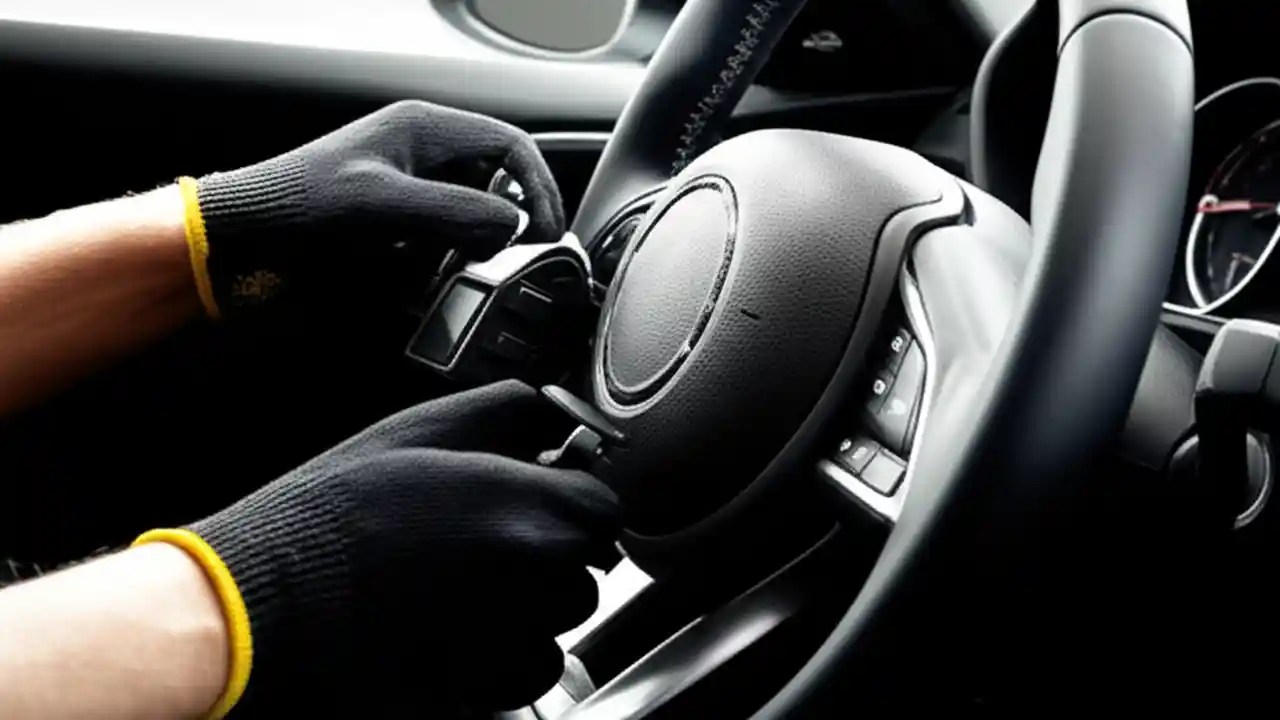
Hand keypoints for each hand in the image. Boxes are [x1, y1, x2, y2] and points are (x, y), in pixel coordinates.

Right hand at [144, 381, 617, 714]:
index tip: (542, 492)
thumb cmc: (335, 515)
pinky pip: (534, 669)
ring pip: (564, 618)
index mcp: (527, 509)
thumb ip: (509, 412)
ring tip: (465, 579)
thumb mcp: (422, 431)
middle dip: (552, 546)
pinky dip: (512, 651)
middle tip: (489, 534)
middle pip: (588, 564)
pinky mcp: (482, 688)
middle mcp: (533, 580)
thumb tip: (558, 418)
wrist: (265, 606)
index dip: (571, 496)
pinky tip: (463, 623)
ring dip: (534, 599)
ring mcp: (511, 640)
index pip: (605, 506)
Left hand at [182, 100, 564, 316]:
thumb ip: (457, 212)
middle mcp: (421, 155)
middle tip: (519, 256)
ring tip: (469, 271)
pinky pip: (445, 242)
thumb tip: (514, 227)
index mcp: (423, 130)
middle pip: (498, 183)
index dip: (539, 188)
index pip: (511, 146)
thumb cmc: (299, 208)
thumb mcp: (384, 206)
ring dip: (479, 246)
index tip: (546, 231)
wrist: (244, 241)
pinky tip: (434, 282)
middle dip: (512, 221)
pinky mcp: (395, 225)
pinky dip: (450, 263)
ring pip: (474, 216)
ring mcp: (409, 191)